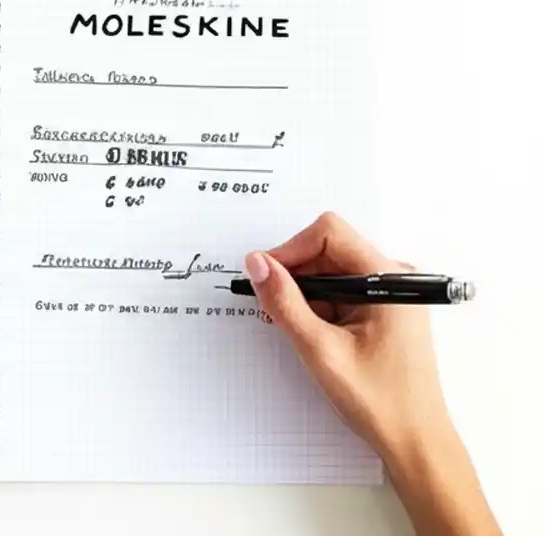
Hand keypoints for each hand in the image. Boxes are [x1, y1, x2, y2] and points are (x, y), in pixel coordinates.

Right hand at [246, 212, 500, 535]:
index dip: (290, 250)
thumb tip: (258, 265)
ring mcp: (390, 294)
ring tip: (297, 330)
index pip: (328, 234)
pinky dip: (318, 307)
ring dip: (305, 293)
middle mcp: (393, 279)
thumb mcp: (320, 350)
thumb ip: (285, 303)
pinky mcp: (383, 310)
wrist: (414, 439)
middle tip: (273, 308)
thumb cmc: (380, 400)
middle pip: (328, 250)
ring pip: (331, 271)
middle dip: (294, 274)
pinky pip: (341, 291)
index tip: (265, 276)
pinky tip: (313, 335)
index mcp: (388, 279)